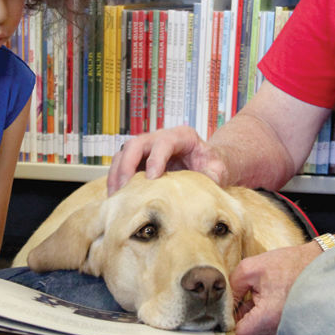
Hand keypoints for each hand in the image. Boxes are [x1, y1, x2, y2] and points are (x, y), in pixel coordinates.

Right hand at [107, 125, 228, 194]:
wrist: (209, 164)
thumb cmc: (214, 164)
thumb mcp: (219, 169)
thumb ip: (211, 177)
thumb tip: (197, 194)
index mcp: (182, 136)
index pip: (164, 142)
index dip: (156, 159)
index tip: (152, 178)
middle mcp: (160, 138)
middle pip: (136, 144)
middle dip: (127, 166)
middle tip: (125, 190)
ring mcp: (147, 148)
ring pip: (123, 154)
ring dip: (116, 175)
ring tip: (116, 198)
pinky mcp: (139, 161)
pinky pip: (121, 166)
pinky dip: (116, 181)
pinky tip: (117, 198)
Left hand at [230, 242, 321, 334]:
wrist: (318, 267)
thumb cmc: (289, 266)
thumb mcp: (252, 268)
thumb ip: (231, 287)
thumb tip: (221, 305)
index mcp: (267, 318)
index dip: (225, 331)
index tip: (221, 320)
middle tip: (233, 317)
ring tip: (250, 316)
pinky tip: (262, 320)